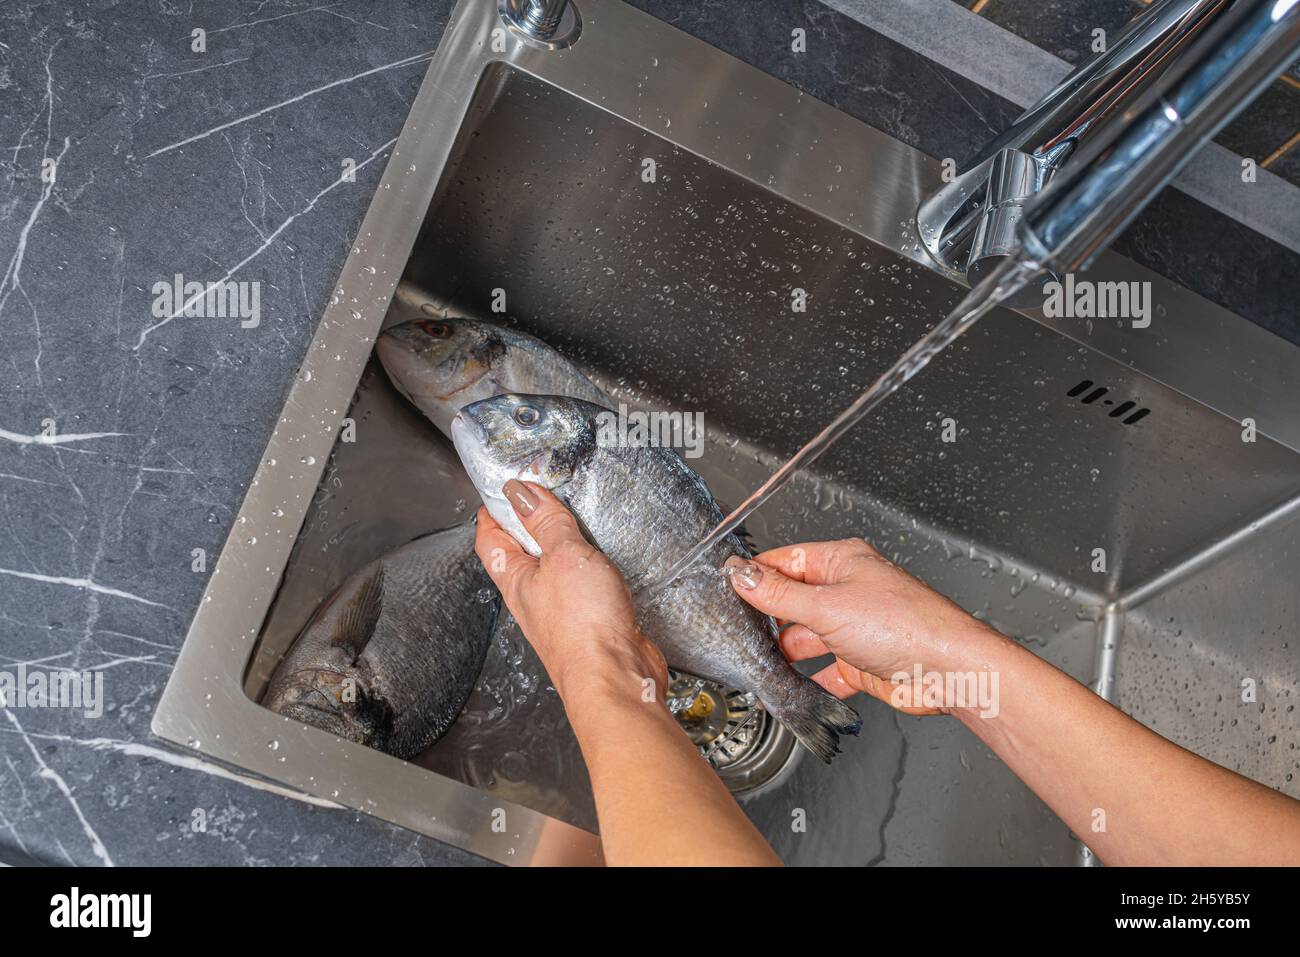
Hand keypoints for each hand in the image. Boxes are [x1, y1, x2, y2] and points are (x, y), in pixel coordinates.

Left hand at [474, 480, 667, 701]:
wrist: (615, 678)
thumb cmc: (582, 625)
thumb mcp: (563, 556)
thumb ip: (546, 522)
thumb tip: (521, 493)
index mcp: (514, 579)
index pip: (490, 538)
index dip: (493, 510)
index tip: (504, 487)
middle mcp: (533, 597)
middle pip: (520, 553)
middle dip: (528, 524)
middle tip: (543, 495)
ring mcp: (560, 611)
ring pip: (553, 569)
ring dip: (561, 545)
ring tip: (574, 521)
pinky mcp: (590, 621)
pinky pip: (581, 585)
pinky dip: (587, 567)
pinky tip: (602, 560)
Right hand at [724, 538, 1008, 714]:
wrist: (948, 670)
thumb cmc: (905, 625)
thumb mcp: (826, 606)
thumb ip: (779, 595)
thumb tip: (742, 576)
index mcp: (841, 562)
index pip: (785, 561)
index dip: (756, 574)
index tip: (727, 588)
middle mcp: (848, 592)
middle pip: (793, 602)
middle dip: (769, 619)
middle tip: (742, 633)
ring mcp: (855, 628)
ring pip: (806, 638)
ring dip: (788, 653)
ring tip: (764, 663)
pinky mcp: (861, 662)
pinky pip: (825, 670)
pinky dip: (810, 680)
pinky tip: (794, 687)